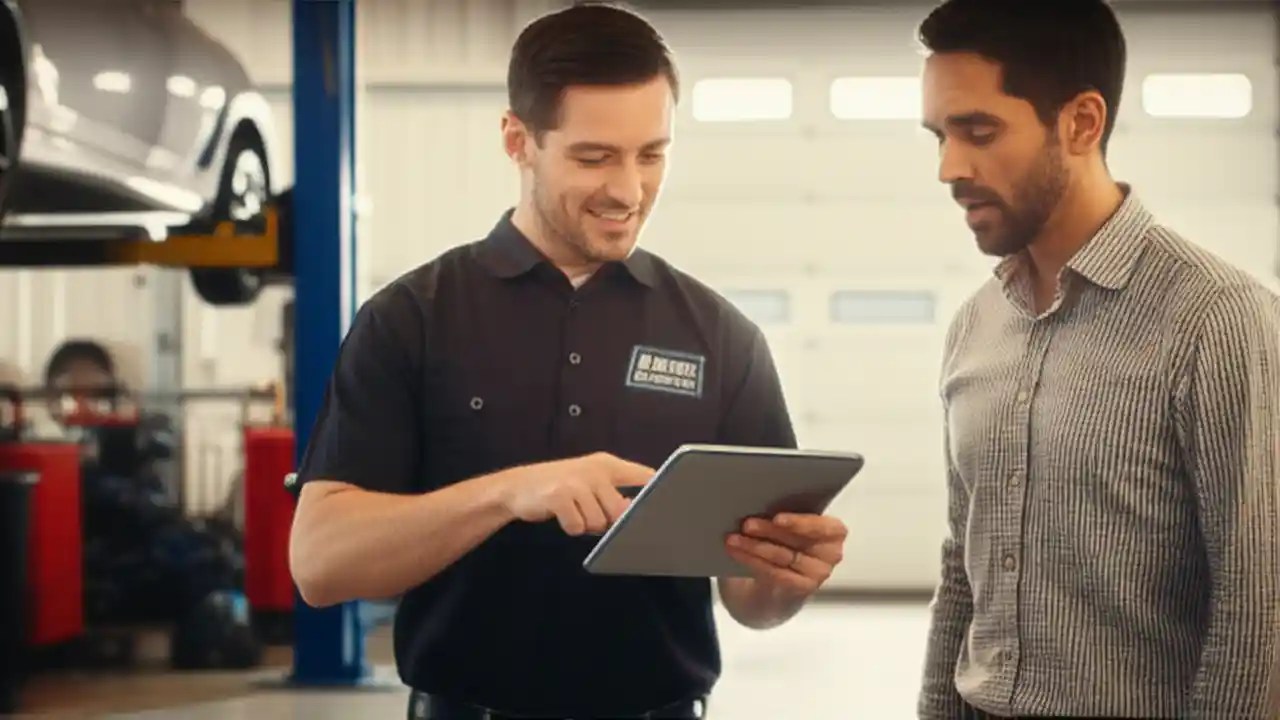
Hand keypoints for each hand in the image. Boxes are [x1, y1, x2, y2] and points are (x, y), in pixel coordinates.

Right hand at [497, 452, 654, 535]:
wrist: (517, 486)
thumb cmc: (560, 487)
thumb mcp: (590, 481)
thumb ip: (616, 493)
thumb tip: (636, 512)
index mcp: (608, 464)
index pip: (644, 477)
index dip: (659, 492)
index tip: (671, 504)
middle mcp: (595, 470)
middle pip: (621, 510)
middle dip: (609, 521)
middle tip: (590, 512)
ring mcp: (577, 482)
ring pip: (599, 522)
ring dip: (587, 525)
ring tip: (574, 511)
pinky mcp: (559, 496)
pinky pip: (577, 526)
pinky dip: (571, 527)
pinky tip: (562, 516)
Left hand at [725, 513, 847, 596]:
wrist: (775, 583)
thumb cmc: (783, 542)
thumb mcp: (786, 526)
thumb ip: (782, 515)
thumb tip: (757, 502)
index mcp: (833, 530)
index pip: (824, 526)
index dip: (800, 523)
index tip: (777, 518)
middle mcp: (830, 553)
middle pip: (798, 540)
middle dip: (769, 531)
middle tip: (746, 524)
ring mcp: (818, 573)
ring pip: (783, 556)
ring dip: (754, 546)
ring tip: (733, 539)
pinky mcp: (801, 589)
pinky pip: (775, 573)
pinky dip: (752, 561)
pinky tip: (736, 552)